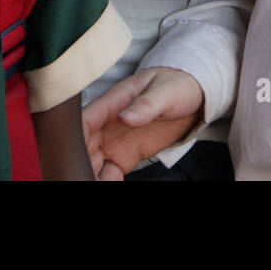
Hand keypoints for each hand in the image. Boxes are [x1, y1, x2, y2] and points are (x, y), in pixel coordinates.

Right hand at [83, 67, 205, 180]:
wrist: (193, 98)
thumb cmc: (177, 85)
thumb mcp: (166, 91)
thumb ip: (147, 104)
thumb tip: (127, 117)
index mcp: (113, 102)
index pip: (85, 121)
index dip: (77, 139)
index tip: (78, 156)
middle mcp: (108, 124)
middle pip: (84, 146)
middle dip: (81, 163)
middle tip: (85, 175)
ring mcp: (115, 142)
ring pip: (93, 162)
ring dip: (91, 174)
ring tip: (96, 182)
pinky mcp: (125, 157)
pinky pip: (109, 173)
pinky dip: (105, 181)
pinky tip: (111, 184)